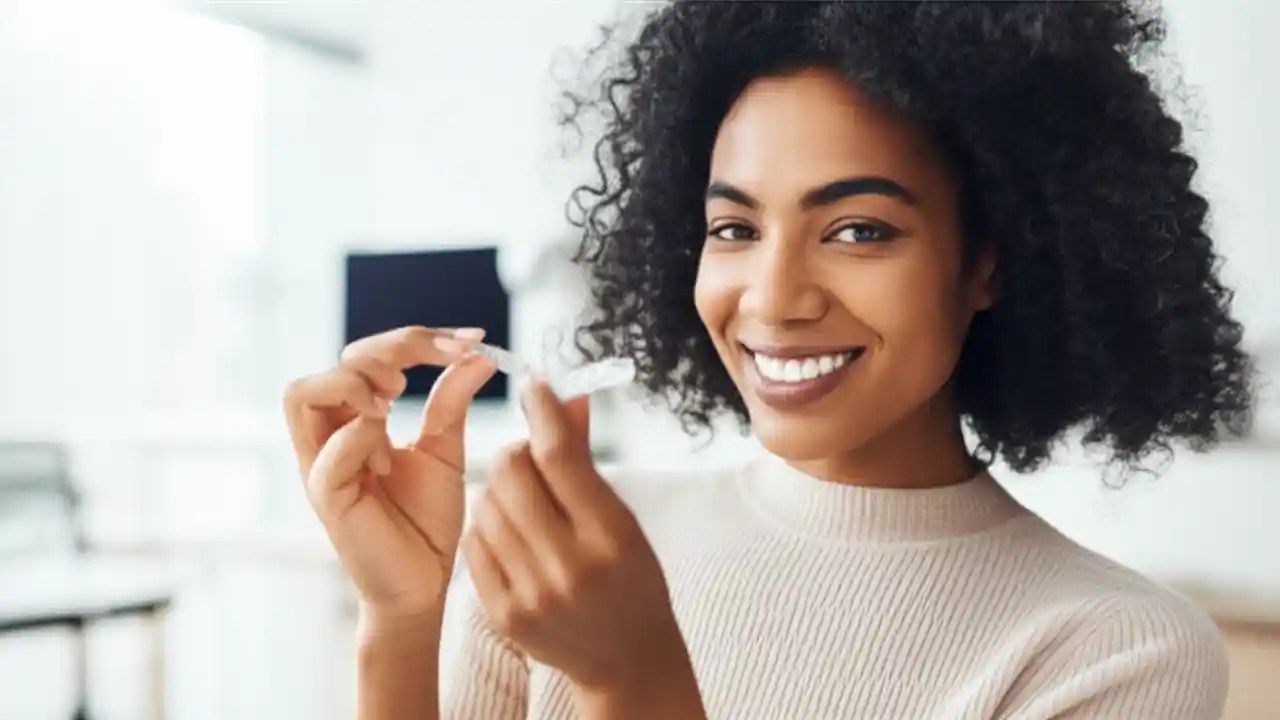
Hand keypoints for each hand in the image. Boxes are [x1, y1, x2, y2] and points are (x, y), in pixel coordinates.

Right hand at [283, 325, 495, 623]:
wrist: (425, 585)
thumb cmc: (425, 521)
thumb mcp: (445, 449)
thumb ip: (451, 400)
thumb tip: (476, 352)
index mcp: (355, 419)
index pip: (366, 354)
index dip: (417, 339)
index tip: (471, 339)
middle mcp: (330, 435)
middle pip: (335, 361)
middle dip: (390, 352)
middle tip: (431, 372)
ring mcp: (321, 465)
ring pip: (303, 392)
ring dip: (357, 385)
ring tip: (397, 402)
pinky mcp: (324, 497)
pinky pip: (327, 451)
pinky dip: (361, 437)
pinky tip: (390, 460)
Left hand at [461, 380, 698, 701]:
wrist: (625, 657)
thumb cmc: (630, 577)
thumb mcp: (622, 517)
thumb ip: (587, 459)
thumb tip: (568, 397)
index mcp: (609, 537)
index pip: (560, 457)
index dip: (543, 412)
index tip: (535, 387)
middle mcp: (568, 566)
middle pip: (513, 474)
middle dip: (517, 450)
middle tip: (530, 453)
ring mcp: (531, 593)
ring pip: (486, 504)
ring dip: (500, 488)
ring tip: (525, 500)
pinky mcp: (502, 612)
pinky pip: (475, 541)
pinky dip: (488, 524)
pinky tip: (511, 530)